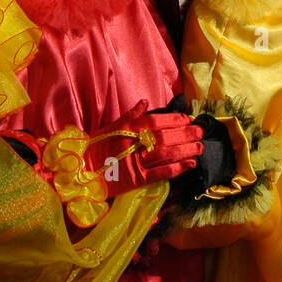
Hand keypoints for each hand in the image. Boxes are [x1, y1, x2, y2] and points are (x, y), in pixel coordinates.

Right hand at [87, 99, 203, 197]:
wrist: (82, 171)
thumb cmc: (96, 147)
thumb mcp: (111, 127)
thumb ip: (131, 115)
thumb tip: (145, 102)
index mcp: (127, 128)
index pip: (155, 121)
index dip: (173, 119)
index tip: (187, 118)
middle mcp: (133, 143)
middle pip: (164, 137)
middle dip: (184, 134)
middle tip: (200, 132)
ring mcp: (135, 162)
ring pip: (165, 154)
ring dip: (185, 150)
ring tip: (200, 147)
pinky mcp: (137, 180)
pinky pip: (161, 173)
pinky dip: (177, 168)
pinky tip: (190, 164)